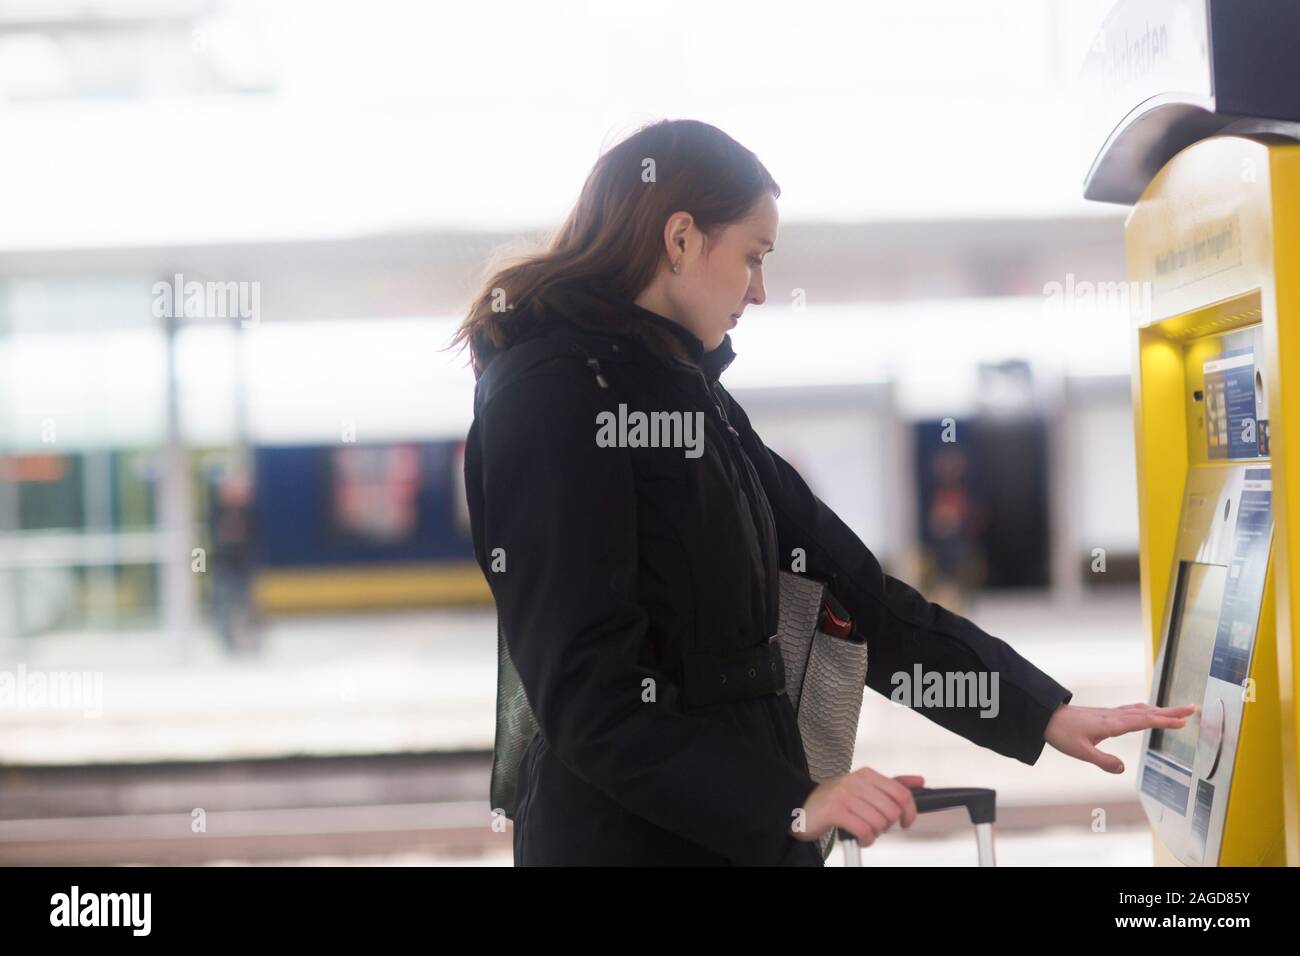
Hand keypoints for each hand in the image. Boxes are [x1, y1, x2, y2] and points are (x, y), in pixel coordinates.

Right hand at [792, 768, 924, 846]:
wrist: (800, 807)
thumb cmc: (834, 800)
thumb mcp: (864, 788)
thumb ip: (892, 785)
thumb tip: (919, 781)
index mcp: (866, 775)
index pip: (900, 792)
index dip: (909, 811)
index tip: (907, 822)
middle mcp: (855, 782)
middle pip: (891, 810)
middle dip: (887, 825)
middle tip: (876, 826)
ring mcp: (844, 795)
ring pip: (878, 822)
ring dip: (874, 834)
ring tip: (864, 831)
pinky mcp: (835, 811)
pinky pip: (864, 830)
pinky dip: (865, 840)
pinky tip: (859, 838)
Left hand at [1044, 702, 1196, 772]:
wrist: (1045, 717)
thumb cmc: (1062, 734)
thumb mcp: (1081, 752)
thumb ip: (1103, 761)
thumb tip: (1123, 769)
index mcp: (1112, 724)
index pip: (1144, 721)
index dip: (1164, 721)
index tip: (1184, 721)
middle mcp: (1114, 716)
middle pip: (1148, 712)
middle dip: (1171, 711)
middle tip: (1193, 708)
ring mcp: (1110, 714)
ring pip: (1141, 709)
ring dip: (1161, 709)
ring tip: (1179, 710)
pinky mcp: (1106, 715)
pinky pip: (1132, 710)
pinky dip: (1146, 710)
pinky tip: (1149, 711)